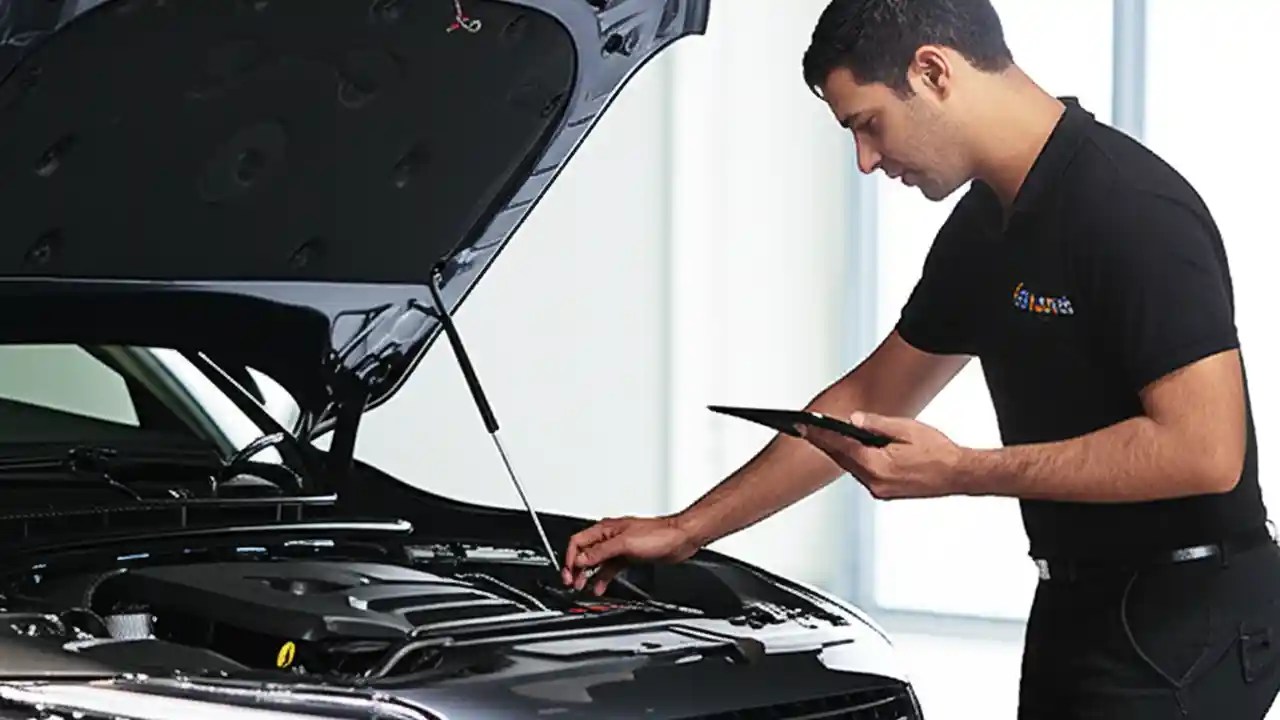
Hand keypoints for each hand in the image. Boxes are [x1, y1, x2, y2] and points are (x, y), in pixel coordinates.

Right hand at [561, 515, 698, 595]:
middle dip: (575, 568)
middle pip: (584, 553)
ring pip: (596, 562)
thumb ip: (601, 552)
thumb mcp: (625, 544)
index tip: (569, 573)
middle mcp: (610, 537)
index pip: (578, 542)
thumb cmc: (658, 535)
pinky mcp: (628, 556)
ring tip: (582, 588)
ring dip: (587, 575)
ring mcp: (619, 547)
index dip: (569, 558)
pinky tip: (599, 587)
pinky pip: (609, 568)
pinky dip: (602, 578)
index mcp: (606, 529)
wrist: (679, 539)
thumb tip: (581, 559)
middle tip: (571, 583)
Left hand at [801, 411, 964, 499]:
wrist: (958, 475)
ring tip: (824, 436)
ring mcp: (880, 490)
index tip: (805, 426)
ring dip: (840, 452)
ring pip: (852, 468)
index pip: (841, 447)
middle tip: (807, 429)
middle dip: (825, 443)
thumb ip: (877, 424)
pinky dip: (855, 461)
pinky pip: (863, 474)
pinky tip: (852, 451)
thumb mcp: (906, 429)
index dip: (821, 435)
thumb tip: (854, 419)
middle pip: (842, 459)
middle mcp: (874, 482)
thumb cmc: (938, 452)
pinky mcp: (885, 492)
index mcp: (877, 466)